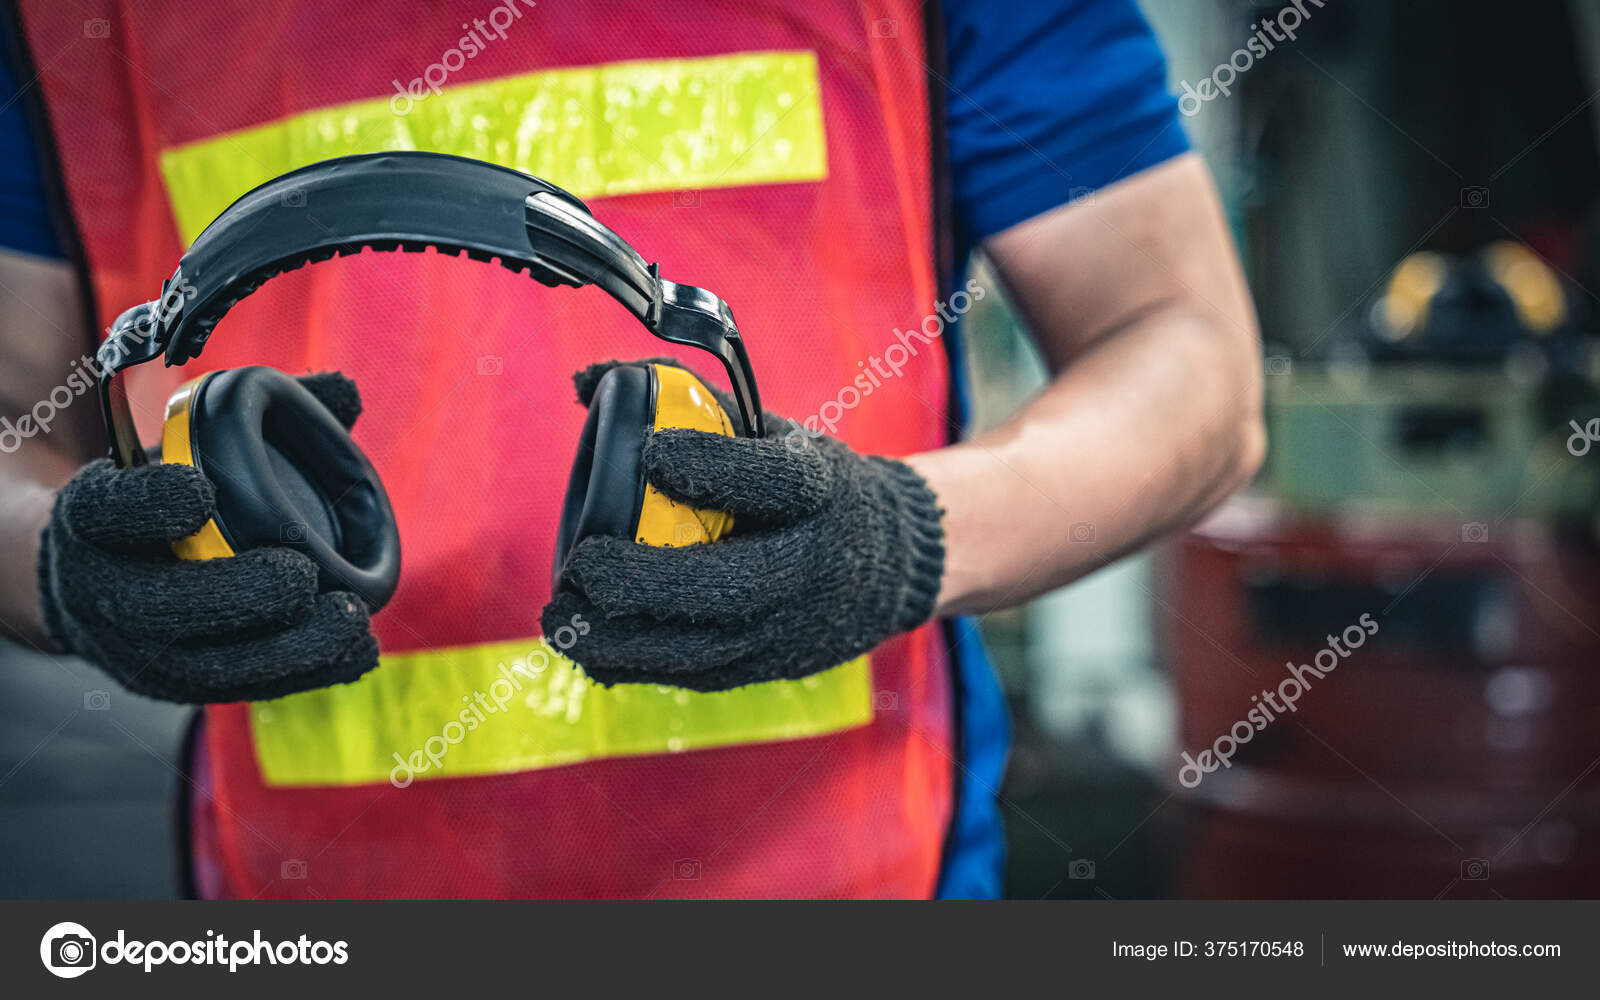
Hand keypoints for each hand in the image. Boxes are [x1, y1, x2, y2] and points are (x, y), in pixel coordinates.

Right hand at [37, 372, 379, 702]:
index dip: (147, 503)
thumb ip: (256, 413)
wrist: (96, 574)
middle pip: (155, 605)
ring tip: (348, 620)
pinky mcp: (175, 683)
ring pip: (200, 664)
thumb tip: (345, 389)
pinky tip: (357, 652)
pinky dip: (303, 673)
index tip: (200, 490)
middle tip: (297, 575)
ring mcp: (134, 648)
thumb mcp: (177, 450)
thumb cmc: (157, 496)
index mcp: (91, 516)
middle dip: (231, 593)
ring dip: (281, 648)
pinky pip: (238, 689)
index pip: (106, 510)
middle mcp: (100, 589)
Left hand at [544, 360, 945, 690]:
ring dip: (621, 638)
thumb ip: (688, 405)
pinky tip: (589, 648)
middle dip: (644, 579)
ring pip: (704, 645)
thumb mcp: (774, 435)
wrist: (890, 561)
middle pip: (729, 582)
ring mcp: (790, 623)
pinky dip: (637, 665)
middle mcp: (809, 561)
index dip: (713, 466)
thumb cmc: (809, 488)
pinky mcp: (770, 664)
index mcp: (817, 489)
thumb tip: (588, 381)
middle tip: (580, 564)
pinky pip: (698, 674)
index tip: (649, 452)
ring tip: (560, 617)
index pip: (772, 480)